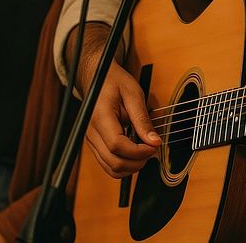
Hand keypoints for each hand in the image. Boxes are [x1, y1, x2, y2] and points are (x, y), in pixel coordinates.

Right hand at [84, 61, 160, 177]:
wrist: (98, 78)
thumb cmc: (114, 82)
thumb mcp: (133, 94)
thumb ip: (143, 119)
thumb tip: (154, 141)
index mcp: (100, 116)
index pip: (116, 145)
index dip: (138, 151)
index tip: (153, 145)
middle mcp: (91, 132)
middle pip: (114, 162)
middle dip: (137, 162)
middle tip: (151, 149)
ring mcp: (91, 140)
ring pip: (111, 168)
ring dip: (131, 166)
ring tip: (144, 151)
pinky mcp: (95, 144)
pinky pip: (108, 164)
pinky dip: (124, 164)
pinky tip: (134, 152)